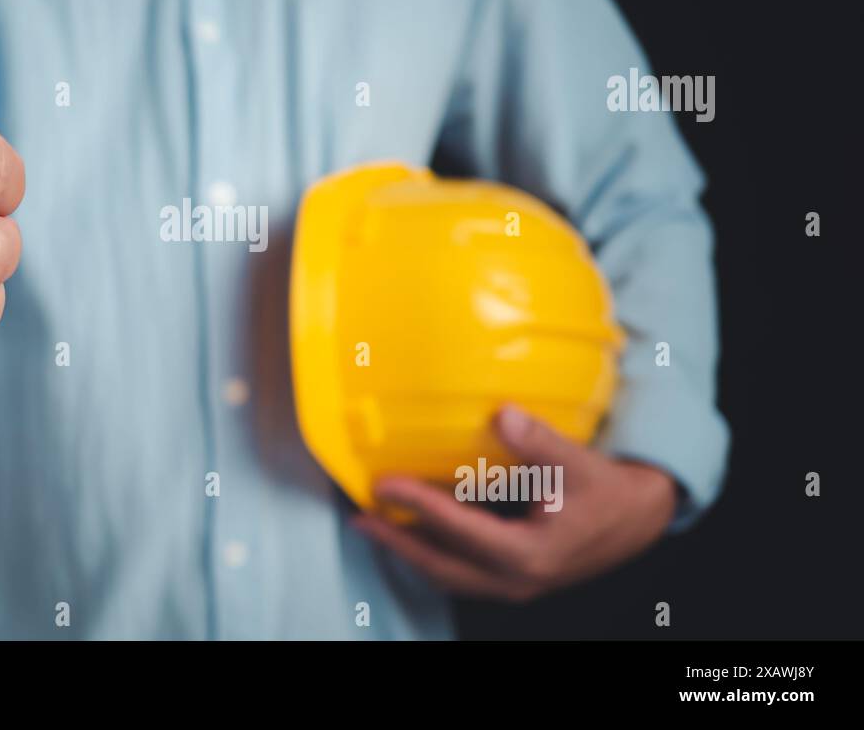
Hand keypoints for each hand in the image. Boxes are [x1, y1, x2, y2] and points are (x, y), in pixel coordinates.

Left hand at [351, 405, 677, 601]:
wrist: (639, 521)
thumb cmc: (608, 492)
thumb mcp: (577, 464)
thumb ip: (539, 441)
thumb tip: (502, 415)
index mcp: (530, 554)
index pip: (460, 531)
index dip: (419, 507)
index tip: (386, 485)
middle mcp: (517, 578)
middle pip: (442, 565)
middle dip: (397, 542)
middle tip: (361, 517)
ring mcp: (515, 584)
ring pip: (450, 573)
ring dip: (411, 550)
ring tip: (376, 524)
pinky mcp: (514, 578)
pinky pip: (463, 569)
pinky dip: (434, 551)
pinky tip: (415, 529)